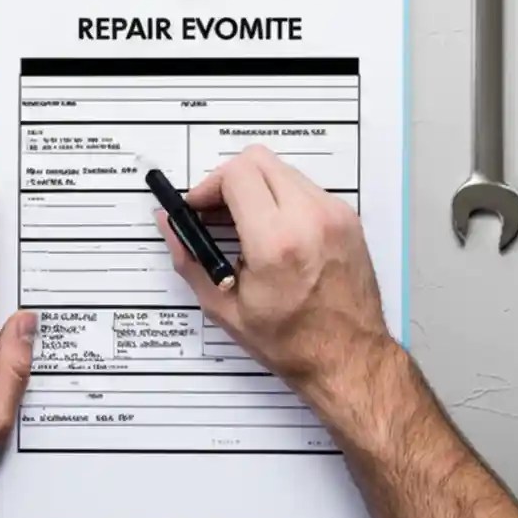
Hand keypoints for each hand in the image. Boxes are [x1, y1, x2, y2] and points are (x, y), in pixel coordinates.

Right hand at [156, 145, 392, 399]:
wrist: (348, 357)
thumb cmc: (291, 342)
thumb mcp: (225, 309)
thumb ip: (190, 260)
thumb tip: (169, 225)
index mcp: (276, 242)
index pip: (236, 174)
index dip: (208, 185)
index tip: (198, 206)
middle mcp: (310, 219)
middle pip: (258, 159)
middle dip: (229, 180)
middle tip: (217, 211)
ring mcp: (334, 214)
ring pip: (282, 170)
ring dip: (256, 188)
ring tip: (245, 225)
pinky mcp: (348, 218)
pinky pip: (305, 188)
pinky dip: (282, 199)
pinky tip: (275, 233)